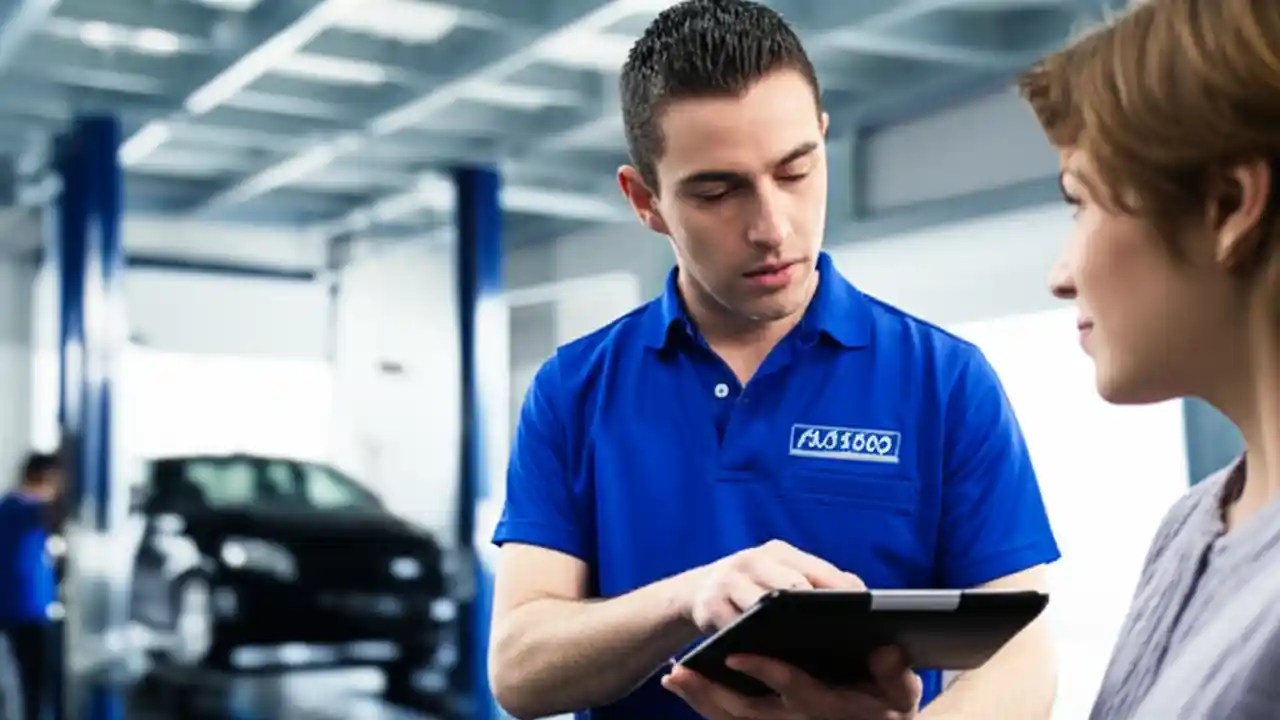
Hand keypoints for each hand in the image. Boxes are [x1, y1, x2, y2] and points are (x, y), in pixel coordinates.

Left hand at [662, 646, 922, 719]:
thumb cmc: (888, 707)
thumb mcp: (900, 694)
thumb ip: (894, 675)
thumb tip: (886, 651)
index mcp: (831, 707)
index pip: (796, 691)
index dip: (768, 673)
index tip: (738, 653)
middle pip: (750, 714)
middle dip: (713, 694)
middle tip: (682, 671)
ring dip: (702, 700)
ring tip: (675, 675)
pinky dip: (705, 704)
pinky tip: (683, 682)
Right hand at [686, 540, 863, 632]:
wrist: (698, 590)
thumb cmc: (755, 586)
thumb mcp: (783, 574)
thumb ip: (819, 580)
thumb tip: (862, 593)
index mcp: (779, 552)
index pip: (820, 571)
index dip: (845, 594)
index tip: (867, 615)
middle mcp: (754, 561)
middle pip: (793, 586)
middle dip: (816, 609)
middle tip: (841, 633)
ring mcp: (729, 581)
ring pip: (763, 606)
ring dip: (784, 627)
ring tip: (809, 645)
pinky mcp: (709, 606)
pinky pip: (736, 627)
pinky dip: (753, 643)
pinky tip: (771, 656)